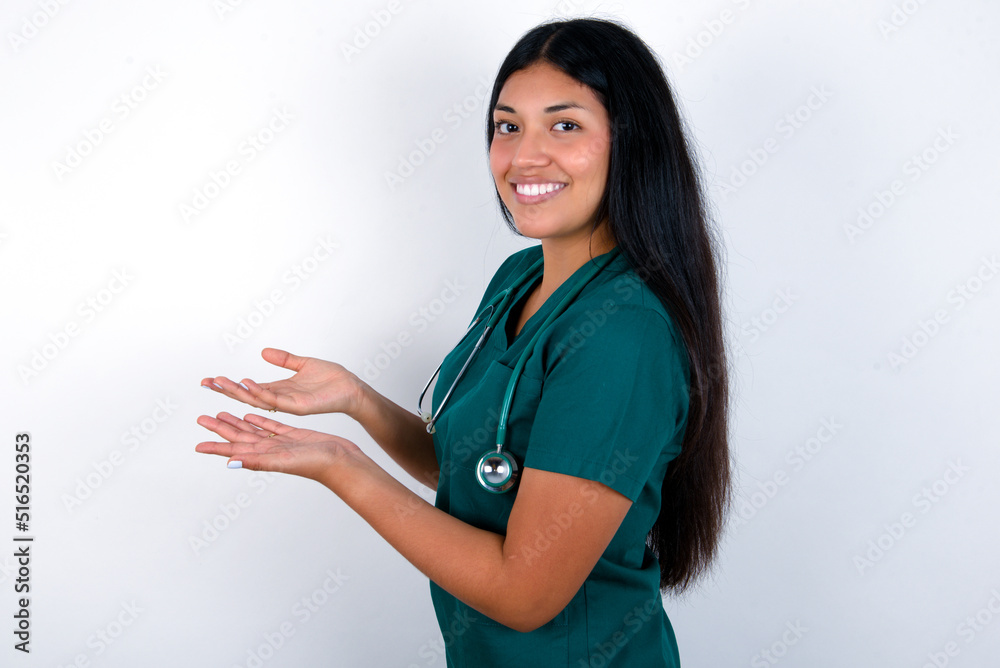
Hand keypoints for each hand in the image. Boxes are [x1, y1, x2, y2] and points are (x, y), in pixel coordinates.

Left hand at [195, 411, 360, 482]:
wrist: (342, 462)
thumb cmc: (317, 465)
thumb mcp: (284, 460)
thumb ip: (257, 461)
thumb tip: (230, 463)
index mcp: (264, 456)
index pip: (234, 450)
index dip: (215, 446)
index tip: (197, 445)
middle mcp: (269, 450)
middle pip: (239, 437)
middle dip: (221, 428)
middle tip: (203, 419)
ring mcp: (281, 443)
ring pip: (253, 430)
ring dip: (237, 423)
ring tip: (222, 413)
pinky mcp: (293, 436)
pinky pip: (271, 427)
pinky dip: (260, 420)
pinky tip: (252, 415)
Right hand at [201, 347, 364, 416]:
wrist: (352, 389)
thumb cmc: (332, 379)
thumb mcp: (304, 364)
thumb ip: (284, 359)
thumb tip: (263, 351)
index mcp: (280, 390)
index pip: (249, 389)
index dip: (229, 385)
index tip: (210, 380)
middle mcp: (280, 400)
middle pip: (247, 396)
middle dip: (226, 390)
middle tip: (206, 383)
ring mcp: (288, 405)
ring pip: (257, 399)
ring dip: (238, 392)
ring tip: (221, 383)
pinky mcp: (299, 406)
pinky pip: (275, 400)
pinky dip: (260, 392)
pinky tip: (248, 384)